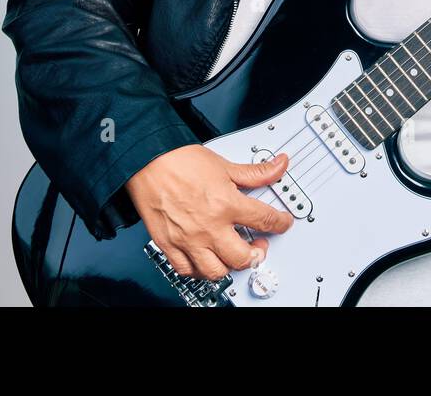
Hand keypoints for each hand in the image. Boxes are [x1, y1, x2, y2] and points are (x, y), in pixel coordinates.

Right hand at [123, 143, 294, 279]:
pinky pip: (187, 270)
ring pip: (216, 271)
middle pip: (243, 257)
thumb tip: (278, 167)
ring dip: (229, 266)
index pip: (265, 220)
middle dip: (257, 254)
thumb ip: (255, 172)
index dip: (280, 223)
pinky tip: (206, 259)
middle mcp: (208, 226)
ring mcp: (188, 239)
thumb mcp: (225, 164)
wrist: (147, 160)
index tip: (282, 223)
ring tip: (232, 255)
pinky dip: (199, 270)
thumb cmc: (180, 161)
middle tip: (258, 244)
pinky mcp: (169, 244)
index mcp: (226, 204)